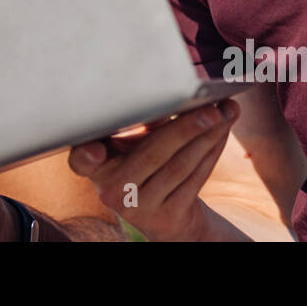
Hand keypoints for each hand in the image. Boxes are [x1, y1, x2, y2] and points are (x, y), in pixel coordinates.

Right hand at [67, 98, 239, 240]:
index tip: (94, 149)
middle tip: (210, 108)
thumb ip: (139, 119)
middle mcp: (112, 190)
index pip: (82, 161)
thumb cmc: (142, 162)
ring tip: (224, 113)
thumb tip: (176, 87)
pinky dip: (211, 153)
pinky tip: (222, 133)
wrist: (162, 213)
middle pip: (151, 154)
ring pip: (179, 167)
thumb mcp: (130, 145)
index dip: (86, 154)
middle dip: (185, 128)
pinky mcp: (166, 218)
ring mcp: (139, 208)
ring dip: (207, 137)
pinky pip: (194, 181)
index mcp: (96, 167)